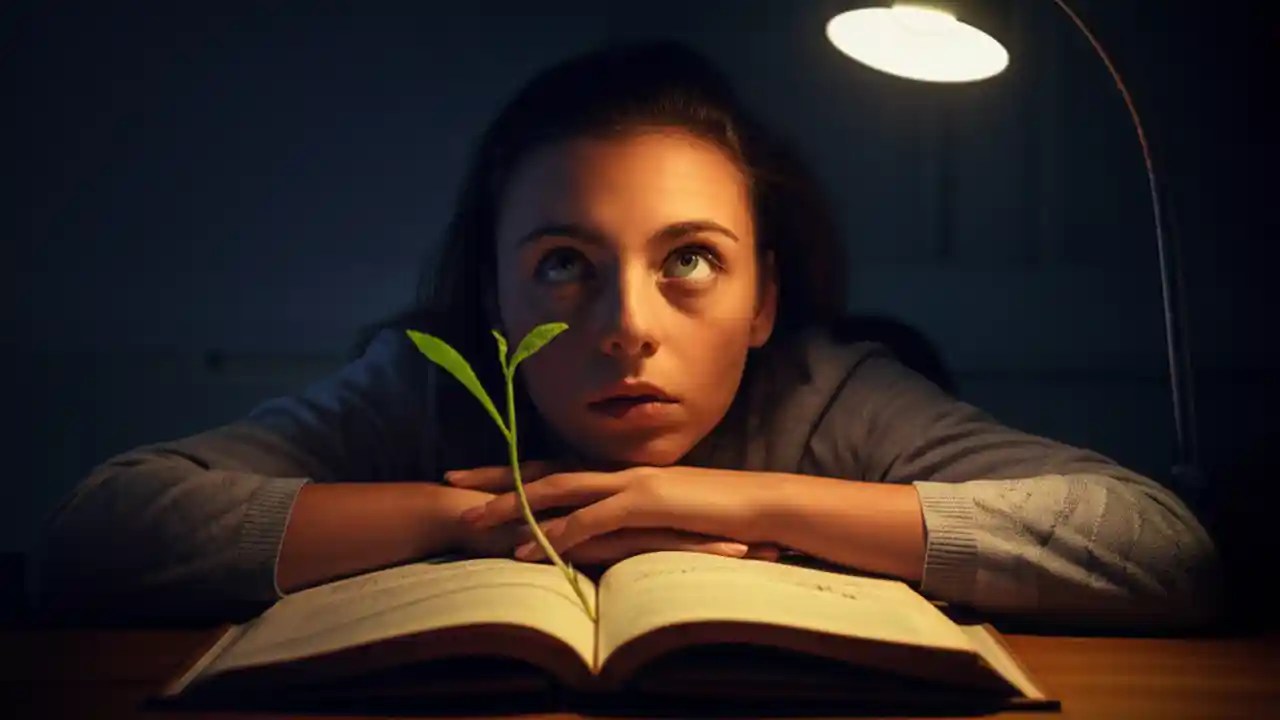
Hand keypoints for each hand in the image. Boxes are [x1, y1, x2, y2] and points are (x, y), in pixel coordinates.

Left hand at [445, 462, 783, 563]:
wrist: (755, 506)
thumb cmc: (711, 515)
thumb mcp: (659, 517)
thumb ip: (624, 521)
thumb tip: (594, 537)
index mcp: (616, 473)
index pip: (552, 468)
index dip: (510, 470)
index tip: (470, 475)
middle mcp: (615, 471)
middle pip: (542, 470)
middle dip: (494, 477)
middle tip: (450, 482)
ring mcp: (628, 484)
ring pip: (557, 492)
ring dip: (512, 508)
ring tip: (472, 522)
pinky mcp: (644, 504)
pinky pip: (591, 520)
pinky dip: (557, 534)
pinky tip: (531, 549)